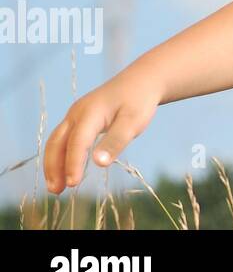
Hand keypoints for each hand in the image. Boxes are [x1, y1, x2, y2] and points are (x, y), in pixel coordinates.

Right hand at [43, 71, 163, 192]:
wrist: (141, 80)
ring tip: (56, 187)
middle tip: (56, 191)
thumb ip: (116, 141)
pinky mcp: (78, 118)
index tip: (73, 184)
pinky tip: (65, 170)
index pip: (77, 142)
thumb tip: (98, 164)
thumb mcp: (134, 121)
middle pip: (57, 142)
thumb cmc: (139, 101)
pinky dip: (60, 155)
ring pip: (56, 141)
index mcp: (91, 112)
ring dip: (53, 163)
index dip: (73, 164)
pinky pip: (63, 138)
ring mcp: (75, 114)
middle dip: (54, 167)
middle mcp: (77, 112)